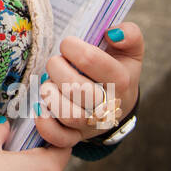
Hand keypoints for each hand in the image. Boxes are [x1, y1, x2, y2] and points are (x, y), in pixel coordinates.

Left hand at [34, 22, 144, 147]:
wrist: (118, 105)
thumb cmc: (118, 70)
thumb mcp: (129, 51)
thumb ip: (130, 35)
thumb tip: (113, 33)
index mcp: (121, 80)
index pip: (90, 60)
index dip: (72, 47)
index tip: (68, 45)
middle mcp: (108, 105)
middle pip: (76, 87)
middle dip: (57, 67)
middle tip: (56, 62)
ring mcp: (91, 124)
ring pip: (67, 113)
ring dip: (50, 93)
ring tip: (50, 83)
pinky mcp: (75, 136)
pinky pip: (58, 138)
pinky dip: (45, 124)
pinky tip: (40, 108)